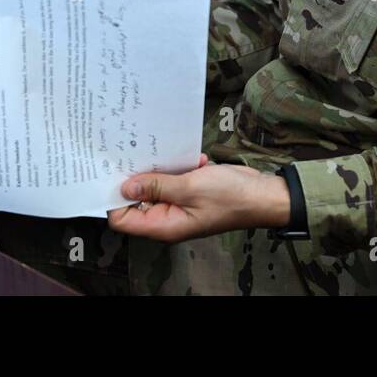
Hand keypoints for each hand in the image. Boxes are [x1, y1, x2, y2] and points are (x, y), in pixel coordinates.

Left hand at [106, 154, 292, 241]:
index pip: (123, 219)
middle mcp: (168, 217)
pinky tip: (194, 160)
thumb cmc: (230, 196)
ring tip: (166, 152)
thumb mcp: (190, 188)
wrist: (263, 194)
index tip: (113, 172)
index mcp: (164, 224)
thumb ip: (157, 186)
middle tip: (132, 151)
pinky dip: (180, 167)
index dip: (114, 199)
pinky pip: (174, 179)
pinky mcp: (190, 192)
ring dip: (160, 169)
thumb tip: (125, 186)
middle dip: (135, 177)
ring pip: (155, 186)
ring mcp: (179, 204)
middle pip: (136, 200)